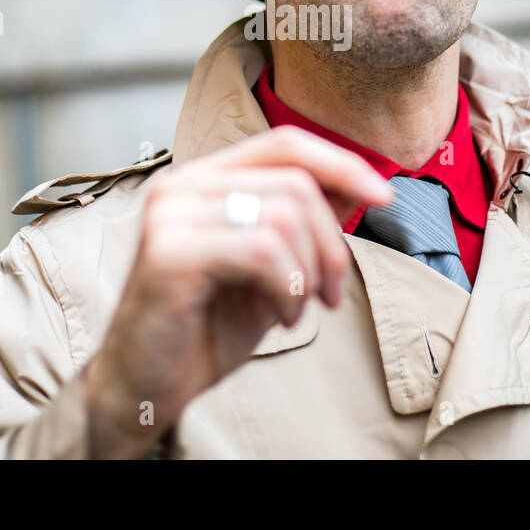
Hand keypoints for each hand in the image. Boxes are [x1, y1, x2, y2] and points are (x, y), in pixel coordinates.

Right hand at [83, 125, 393, 457]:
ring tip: (297, 308)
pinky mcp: (169, 254)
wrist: (146, 386)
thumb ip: (303, 220)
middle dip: (331, 244)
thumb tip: (357, 181)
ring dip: (310, 272)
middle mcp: (181, 186)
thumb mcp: (272, 266)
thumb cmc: (205, 328)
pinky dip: (289, 289)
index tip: (383, 196)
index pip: (284, 143)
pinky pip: (262, 251)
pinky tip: (281, 316)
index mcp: (204, 179)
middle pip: (295, 182)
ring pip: (284, 215)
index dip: (341, 163)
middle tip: (330, 294)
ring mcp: (170, 215)